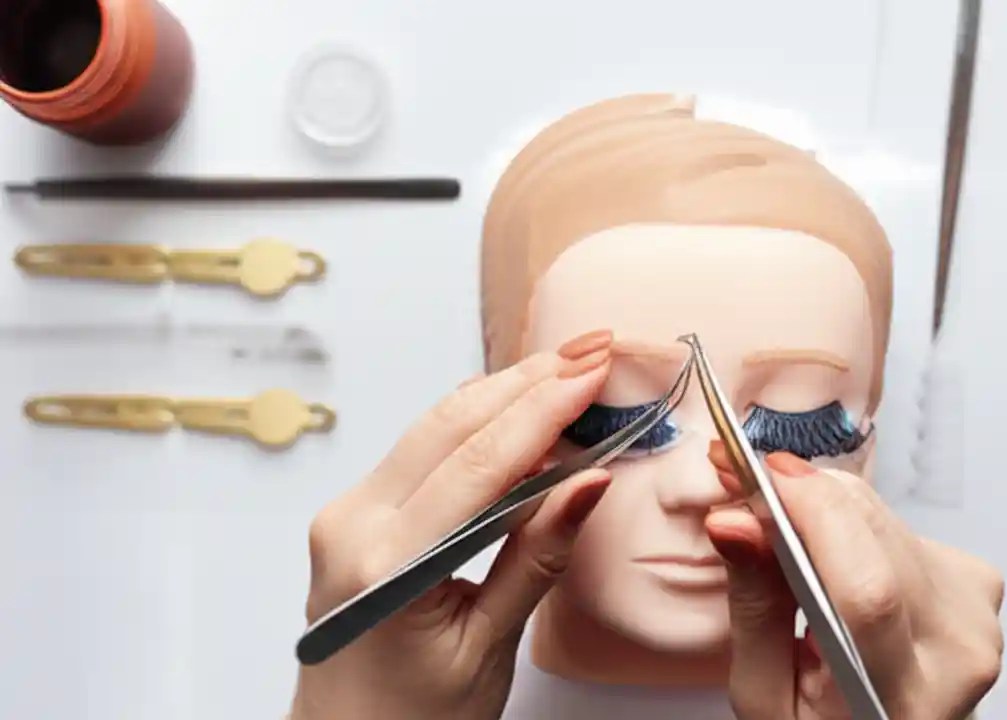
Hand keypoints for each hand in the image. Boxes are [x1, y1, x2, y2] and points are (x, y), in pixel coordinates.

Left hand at [290, 330, 615, 719]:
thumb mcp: (487, 651)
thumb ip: (537, 559)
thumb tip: (588, 484)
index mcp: (387, 566)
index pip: (481, 464)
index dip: (544, 410)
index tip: (594, 371)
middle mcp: (353, 525)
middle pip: (453, 425)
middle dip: (529, 380)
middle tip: (592, 349)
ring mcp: (347, 514)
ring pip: (435, 427)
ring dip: (504, 392)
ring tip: (566, 365)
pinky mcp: (355, 515)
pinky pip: (421, 450)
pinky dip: (476, 423)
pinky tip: (517, 405)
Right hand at [705, 445, 1003, 719]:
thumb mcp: (766, 701)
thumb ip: (755, 612)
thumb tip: (734, 521)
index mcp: (904, 695)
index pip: (868, 591)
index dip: (812, 518)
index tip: (756, 477)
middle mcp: (958, 647)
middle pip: (875, 536)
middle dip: (802, 496)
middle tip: (743, 484)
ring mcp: (976, 611)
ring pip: (885, 517)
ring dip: (825, 508)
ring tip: (778, 526)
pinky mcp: (978, 582)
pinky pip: (902, 524)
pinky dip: (854, 525)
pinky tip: (831, 558)